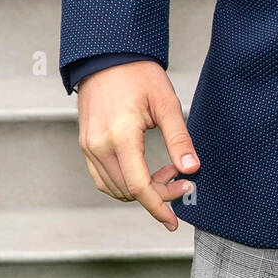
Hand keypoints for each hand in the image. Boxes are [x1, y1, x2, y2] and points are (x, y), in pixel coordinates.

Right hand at [77, 61, 198, 229]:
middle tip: (181, 180)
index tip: (174, 220)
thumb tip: (191, 169)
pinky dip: (124, 183)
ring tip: (165, 172)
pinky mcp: (86, 145)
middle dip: (157, 195)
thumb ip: (179, 139)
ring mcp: (89, 147)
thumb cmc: (138, 74)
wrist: (108, 57)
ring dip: (140, 190)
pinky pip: (103, 177)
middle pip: (128, 191)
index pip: (139, 186)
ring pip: (114, 188)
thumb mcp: (166, 103)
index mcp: (121, 136)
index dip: (159, 206)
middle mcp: (99, 146)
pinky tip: (144, 171)